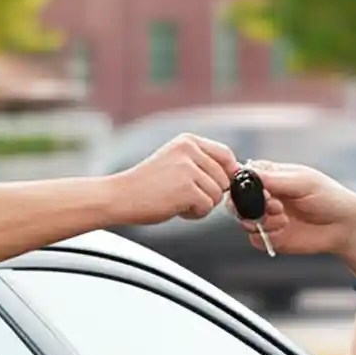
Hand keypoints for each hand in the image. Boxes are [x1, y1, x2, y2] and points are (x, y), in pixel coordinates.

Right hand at [111, 133, 240, 224]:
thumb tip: (236, 172)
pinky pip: (207, 206)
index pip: (226, 154)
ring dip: (202, 204)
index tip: (217, 184)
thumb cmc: (147, 184)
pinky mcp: (186, 188)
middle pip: (225, 178)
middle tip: (186, 197)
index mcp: (187, 141)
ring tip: (178, 202)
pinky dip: (195, 213)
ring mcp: (188, 169)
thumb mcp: (175, 162)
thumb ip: (202, 163)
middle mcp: (189, 150)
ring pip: (217, 194)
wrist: (120, 196)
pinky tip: (177, 209)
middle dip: (210, 193)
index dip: (228, 173)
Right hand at [230, 161, 355, 255]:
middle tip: (274, 206)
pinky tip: (285, 230)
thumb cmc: (329, 197)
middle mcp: (265, 197)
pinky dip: (267, 236)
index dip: (245, 185)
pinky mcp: (271, 237)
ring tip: (284, 218)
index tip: (263, 191)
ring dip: (262, 221)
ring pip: (244, 221)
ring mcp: (267, 218)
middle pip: (236, 201)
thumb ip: (276, 179)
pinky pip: (254, 239)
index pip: (243, 177)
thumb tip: (249, 172)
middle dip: (250, 205)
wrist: (344, 226)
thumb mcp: (304, 182)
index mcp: (271, 177)